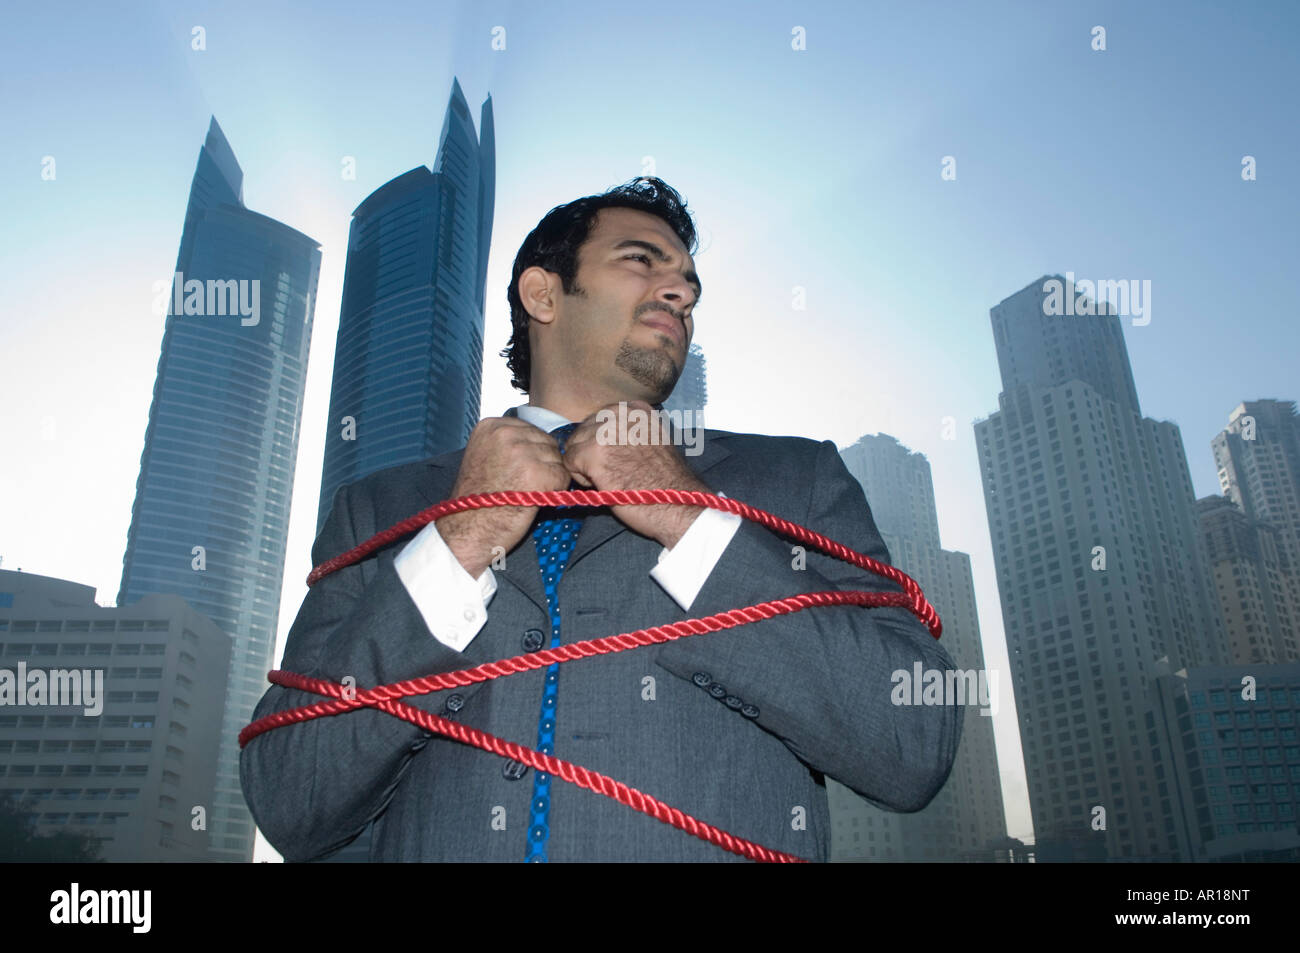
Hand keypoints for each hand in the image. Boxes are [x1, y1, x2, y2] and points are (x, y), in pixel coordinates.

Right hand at [436, 417, 570, 575]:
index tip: (517, 471)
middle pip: (547, 442)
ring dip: (550, 477)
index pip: (532, 430)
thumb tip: (543, 442)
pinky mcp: (537, 473)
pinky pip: (563, 476)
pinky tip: (535, 499)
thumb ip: (509, 443)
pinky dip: (555, 491)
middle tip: (524, 484)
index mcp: (491, 426)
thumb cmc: (478, 498)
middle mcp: (506, 433)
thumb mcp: (485, 456)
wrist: (467, 529)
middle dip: (543, 463)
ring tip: (527, 492)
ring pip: (557, 459)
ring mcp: (521, 452)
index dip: (532, 453)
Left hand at [562, 400, 710, 547]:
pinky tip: (601, 485)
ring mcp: (607, 431)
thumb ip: (629, 432)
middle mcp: (621, 413)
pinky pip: (569, 461)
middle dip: (589, 452)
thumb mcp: (653, 441)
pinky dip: (580, 477)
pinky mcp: (595, 452)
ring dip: (583, 464)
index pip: (598, 418)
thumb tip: (599, 435)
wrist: (679, 505)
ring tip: (606, 479)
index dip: (601, 442)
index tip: (617, 459)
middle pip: (583, 429)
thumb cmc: (667, 482)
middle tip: (610, 472)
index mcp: (636, 408)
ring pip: (573, 444)